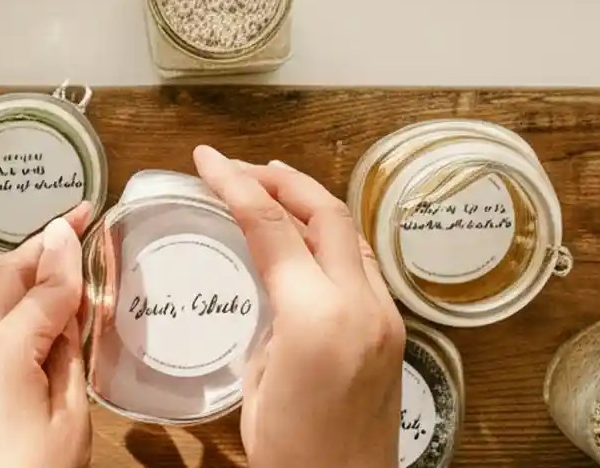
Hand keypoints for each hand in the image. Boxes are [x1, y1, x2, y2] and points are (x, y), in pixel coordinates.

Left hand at [0, 203, 92, 467]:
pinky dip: (8, 315)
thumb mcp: (68, 416)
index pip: (42, 289)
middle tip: (74, 221)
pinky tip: (40, 321)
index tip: (84, 221)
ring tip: (67, 274)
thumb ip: (67, 346)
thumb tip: (70, 297)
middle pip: (1, 278)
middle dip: (38, 247)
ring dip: (24, 281)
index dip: (67, 255)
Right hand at [193, 146, 404, 467]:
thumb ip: (269, 321)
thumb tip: (278, 290)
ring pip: (350, 232)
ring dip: (311, 203)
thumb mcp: (256, 381)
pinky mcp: (393, 332)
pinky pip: (364, 264)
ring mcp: (384, 317)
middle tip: (240, 169)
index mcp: (314, 317)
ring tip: (273, 188)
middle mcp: (359, 306)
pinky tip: (308, 240)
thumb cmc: (291, 454)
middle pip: (324, 211)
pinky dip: (333, 238)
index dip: (234, 183)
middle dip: (281, 178)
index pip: (271, 225)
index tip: (207, 160)